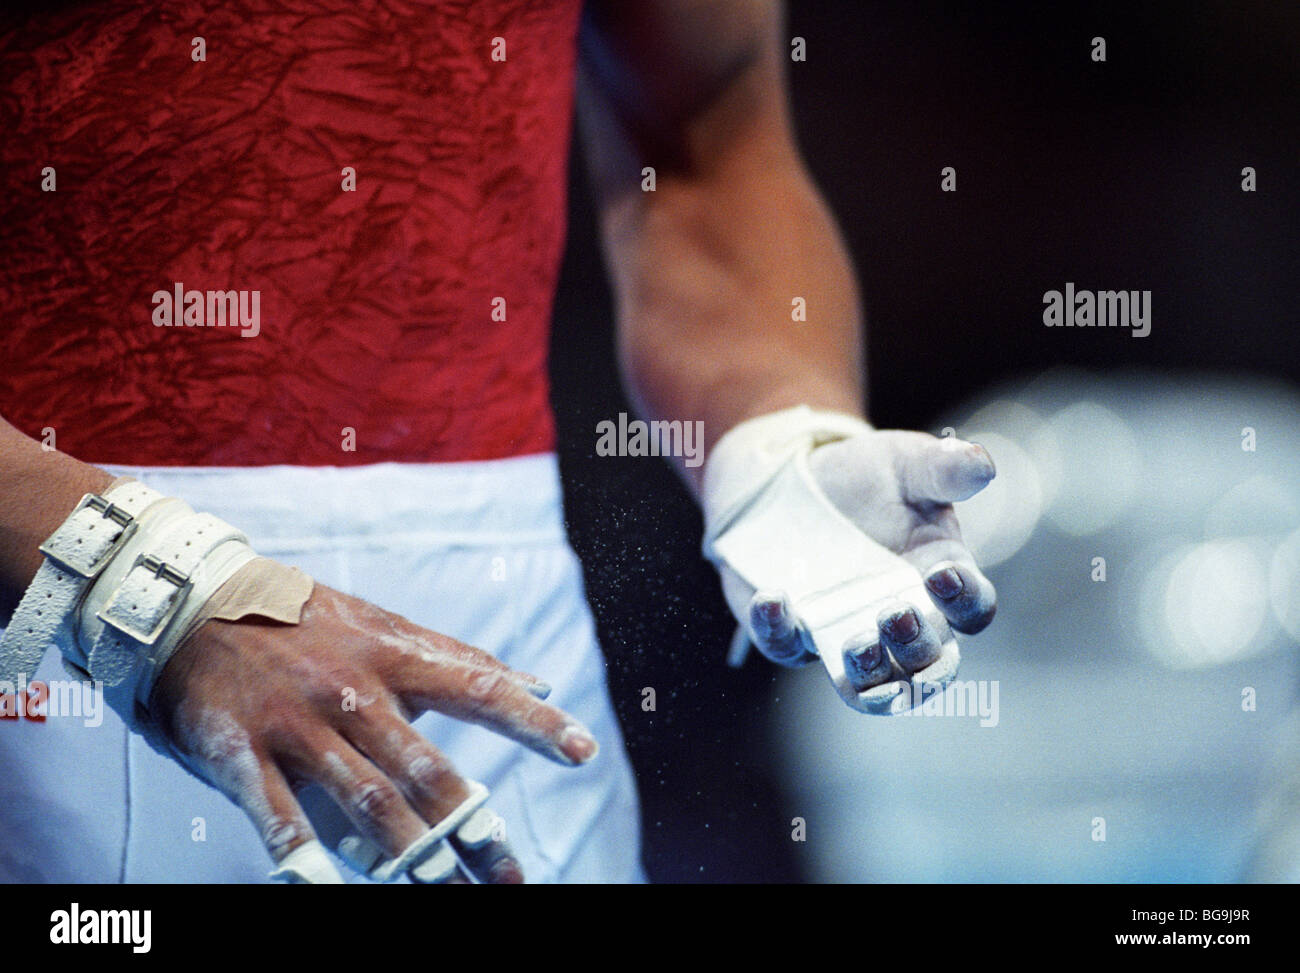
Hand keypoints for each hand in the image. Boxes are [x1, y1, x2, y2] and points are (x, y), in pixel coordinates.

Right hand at [150, 583, 598, 882]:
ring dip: (407, 853)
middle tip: (509, 877)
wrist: (192, 602)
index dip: (533, 722)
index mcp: (394, 659)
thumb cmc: (303, 620)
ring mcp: (297, 723)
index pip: (479, 689)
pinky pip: (274, 812)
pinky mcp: (240, 750)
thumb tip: (537, 681)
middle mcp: (354, 693)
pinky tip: (324, 886)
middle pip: (426, 770)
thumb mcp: (384, 626)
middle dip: (471, 828)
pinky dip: (301, 853)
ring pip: (365, 798)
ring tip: (442, 888)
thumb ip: (458, 658)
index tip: (583, 750)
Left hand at [739, 429, 996, 687]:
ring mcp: (845, 634)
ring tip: (857, 645)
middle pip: (927, 663)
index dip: (967, 601)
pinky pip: (786, 647)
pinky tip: (774, 599)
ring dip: (868, 676)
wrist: (796, 478)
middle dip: (915, 649)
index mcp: (940, 579)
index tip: (944, 575)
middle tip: (894, 614)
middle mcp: (899, 620)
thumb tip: (982, 466)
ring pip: (869, 686)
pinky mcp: (792, 632)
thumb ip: (945, 468)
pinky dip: (779, 631)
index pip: (972, 609)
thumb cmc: (869, 477)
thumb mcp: (908, 464)